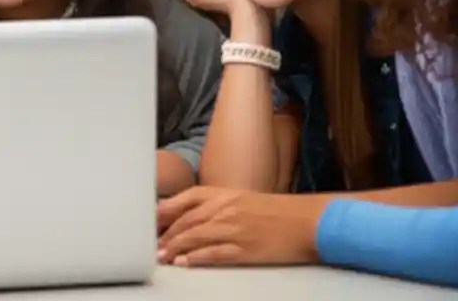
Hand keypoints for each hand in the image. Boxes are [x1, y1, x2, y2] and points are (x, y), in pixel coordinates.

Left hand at [156, 186, 324, 266]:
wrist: (308, 222)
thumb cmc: (275, 212)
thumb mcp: (241, 199)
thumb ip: (214, 205)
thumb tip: (187, 217)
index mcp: (224, 194)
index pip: (185, 200)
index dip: (164, 211)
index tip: (149, 221)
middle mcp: (226, 209)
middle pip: (186, 221)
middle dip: (165, 233)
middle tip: (150, 244)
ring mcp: (235, 229)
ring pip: (195, 237)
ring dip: (175, 247)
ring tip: (161, 256)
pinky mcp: (245, 249)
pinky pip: (215, 254)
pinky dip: (197, 258)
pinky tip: (184, 263)